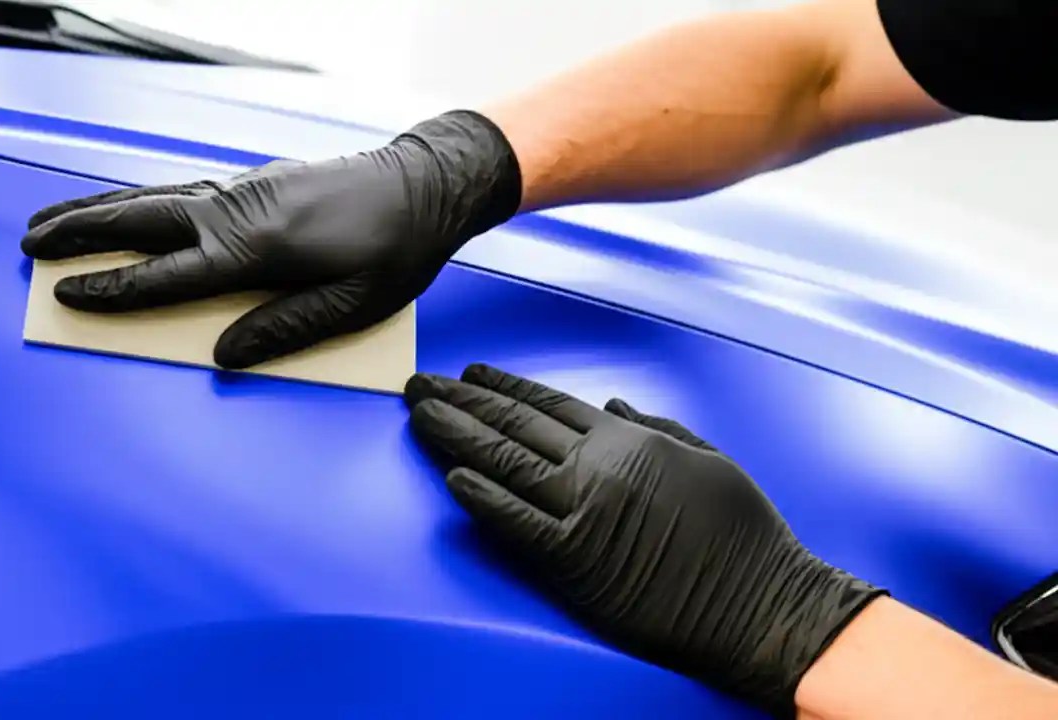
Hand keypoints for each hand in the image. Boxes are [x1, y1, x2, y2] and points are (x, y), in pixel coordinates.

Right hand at [20, 111, 520, 368]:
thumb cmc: (396, 250)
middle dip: (80, 231)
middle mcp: (240, 210)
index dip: (112, 287)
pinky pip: (182, 190)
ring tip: (53, 219)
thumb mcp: (353, 306)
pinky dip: (140, 198)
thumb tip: (224, 354)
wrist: (426, 186)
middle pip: (142, 219)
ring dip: (100, 208)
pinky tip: (126, 208)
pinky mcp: (255, 182)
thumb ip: (284, 330)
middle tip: (28, 244)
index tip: (64, 294)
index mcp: (257, 249)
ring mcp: (245, 190)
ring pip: (156, 197)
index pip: (166, 273)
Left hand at [404, 364, 883, 716]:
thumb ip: (652, 426)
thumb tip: (608, 404)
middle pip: (514, 425)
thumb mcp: (704, 457)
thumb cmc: (742, 533)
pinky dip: (481, 498)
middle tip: (421, 383)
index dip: (504, 387)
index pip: (549, 404)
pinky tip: (450, 476)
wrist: (761, 602)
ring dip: (455, 434)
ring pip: (504, 462)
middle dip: (462, 399)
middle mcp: (600, 466)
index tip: (470, 373)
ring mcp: (584, 511)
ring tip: (418, 413)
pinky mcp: (575, 561)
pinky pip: (516, 523)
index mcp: (629, 439)